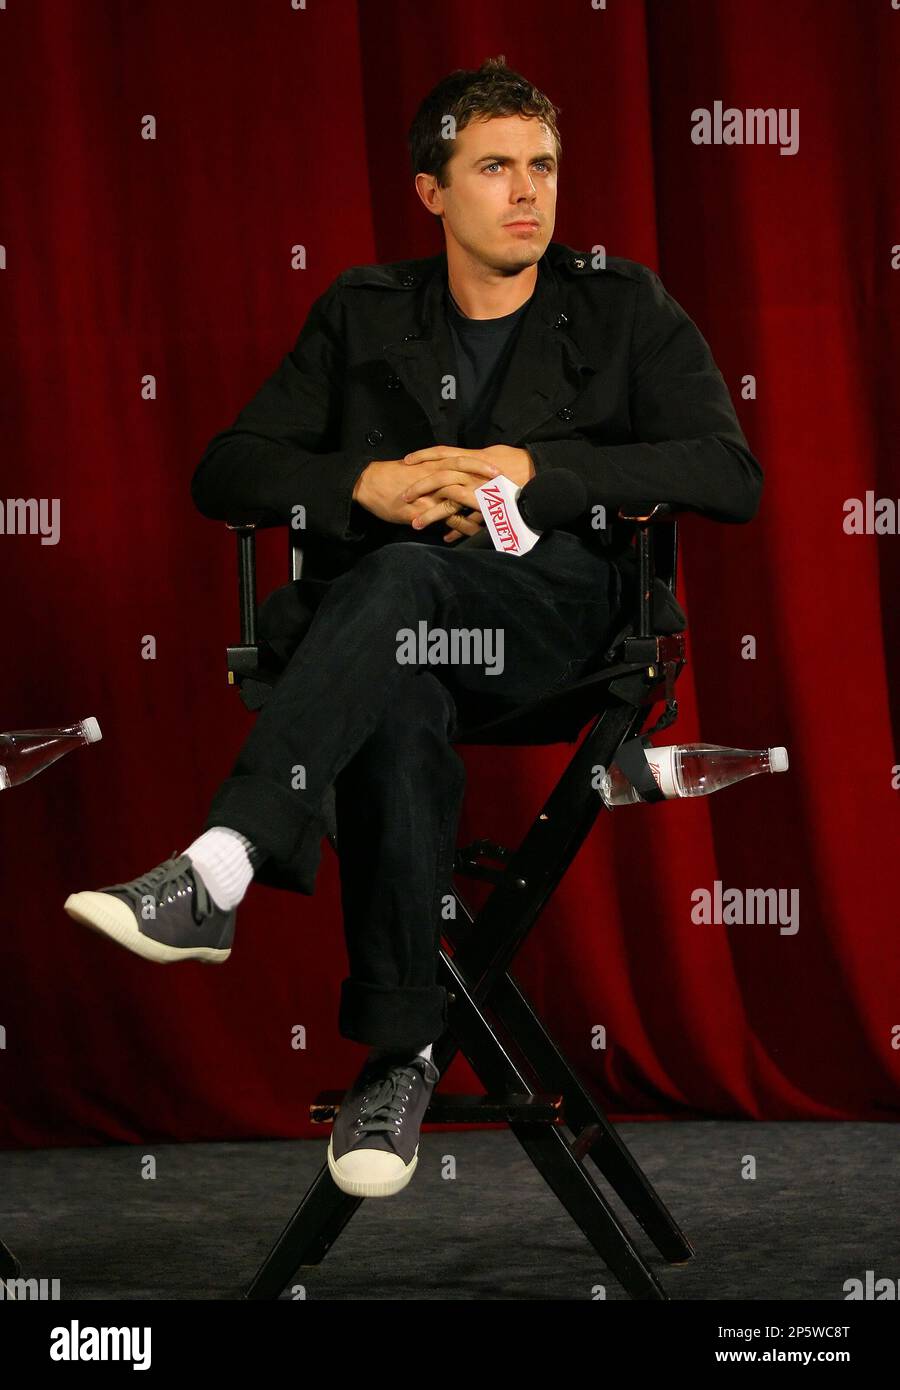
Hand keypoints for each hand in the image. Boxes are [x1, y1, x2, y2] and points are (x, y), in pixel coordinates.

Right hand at [352, 454, 500, 526]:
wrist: (369, 483)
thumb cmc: (393, 477)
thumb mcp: (417, 470)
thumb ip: (435, 472)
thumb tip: (452, 477)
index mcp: (433, 464)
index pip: (462, 459)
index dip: (481, 463)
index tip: (499, 467)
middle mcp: (433, 476)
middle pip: (465, 474)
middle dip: (486, 480)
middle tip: (505, 485)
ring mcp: (428, 494)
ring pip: (458, 496)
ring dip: (479, 503)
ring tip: (497, 511)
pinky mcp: (421, 510)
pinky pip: (445, 518)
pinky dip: (461, 525)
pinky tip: (474, 531)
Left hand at [400, 445, 535, 537]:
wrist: (537, 474)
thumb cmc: (518, 464)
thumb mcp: (493, 456)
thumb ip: (476, 461)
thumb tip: (466, 461)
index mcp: (471, 459)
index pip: (441, 453)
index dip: (423, 456)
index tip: (406, 460)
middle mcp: (472, 472)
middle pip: (437, 477)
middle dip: (418, 487)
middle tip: (402, 497)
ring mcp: (478, 489)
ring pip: (447, 500)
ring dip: (430, 514)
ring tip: (415, 525)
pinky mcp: (486, 505)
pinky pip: (467, 519)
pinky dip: (456, 530)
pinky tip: (445, 539)